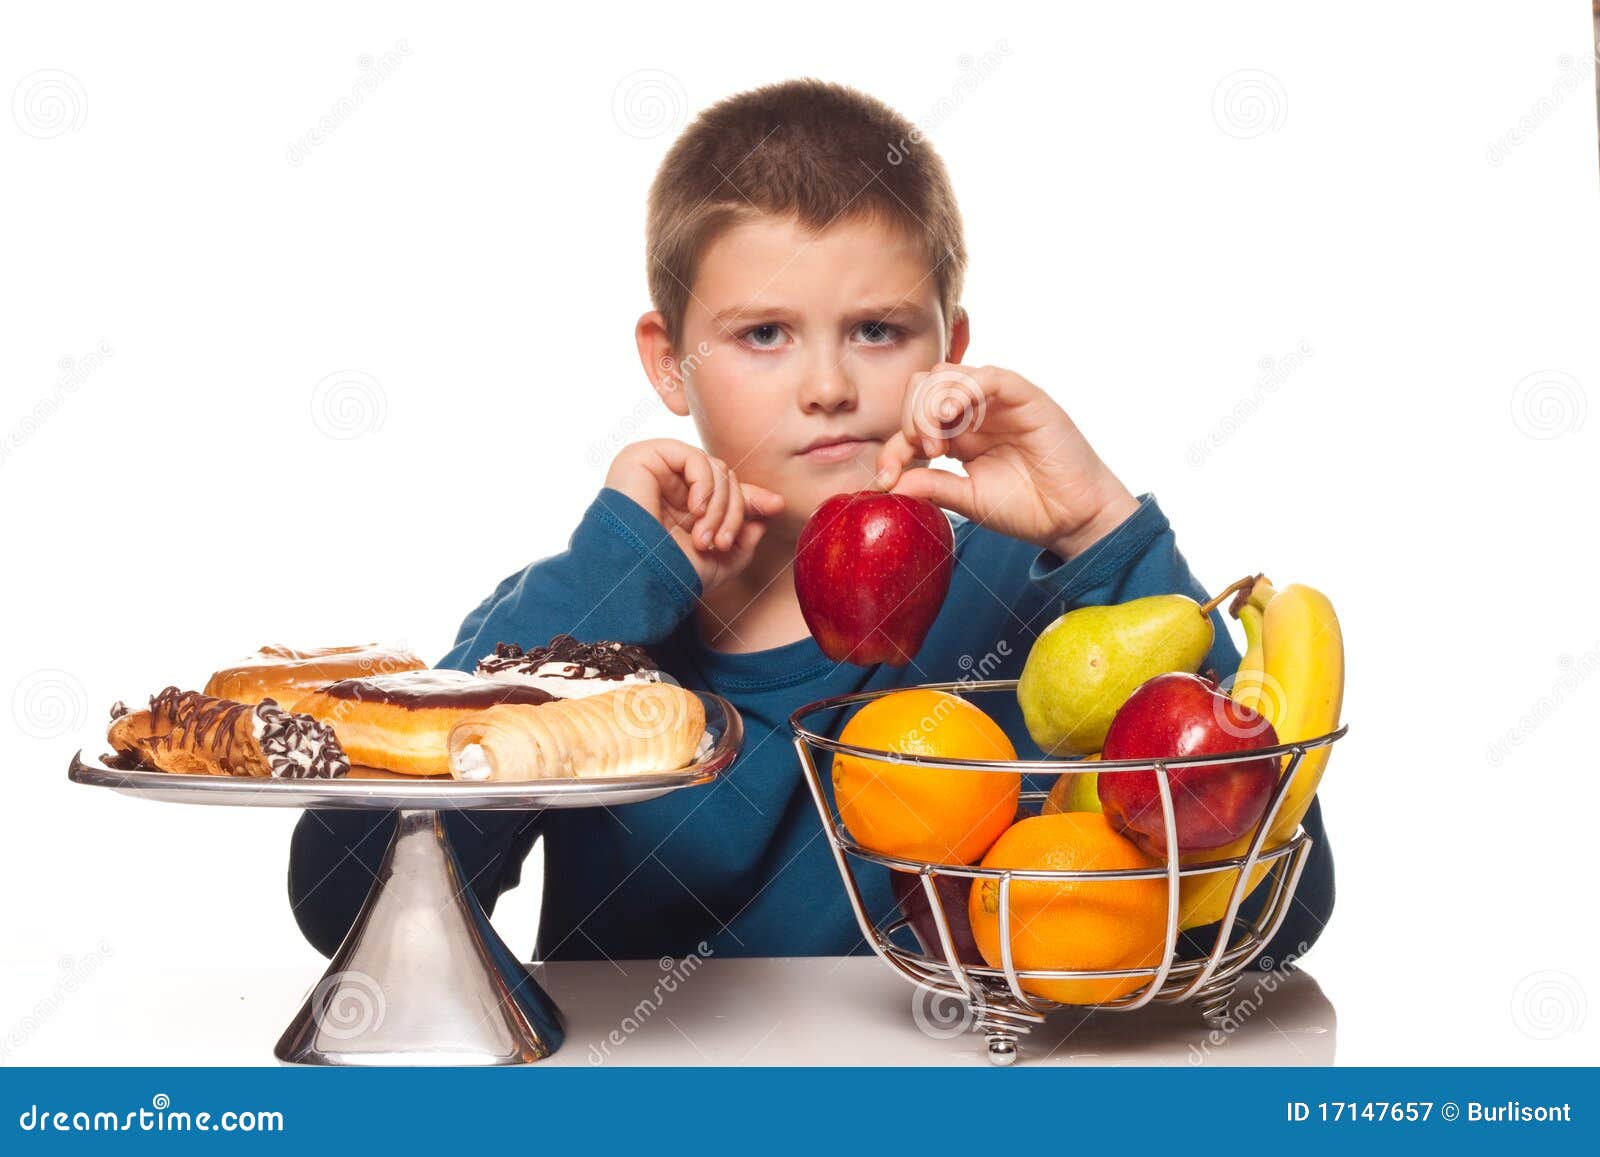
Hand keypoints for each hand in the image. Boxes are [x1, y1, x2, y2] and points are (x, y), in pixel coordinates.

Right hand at [605, 439, 785, 592]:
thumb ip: (741, 540)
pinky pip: (696, 459)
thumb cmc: (668, 574)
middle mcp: (668, 483)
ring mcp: (657, 468)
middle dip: (732, 513)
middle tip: (723, 544)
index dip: (750, 497)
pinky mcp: (646, 456)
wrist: (634, 578)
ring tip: (704, 538)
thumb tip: (761, 518)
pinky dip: (705, 487)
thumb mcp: (716, 563)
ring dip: (719, 508)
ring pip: (715, 470)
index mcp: (679, 505)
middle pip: (725, 479)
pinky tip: (694, 512)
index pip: (722, 490)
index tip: (776, 506)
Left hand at [872, 364, 1139, 560]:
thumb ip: (933, 485)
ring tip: (938, 443)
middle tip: (924, 451)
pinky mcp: (1024, 396)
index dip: (893, 446)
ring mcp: (998, 401)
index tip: (886, 478)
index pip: (911, 423)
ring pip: (947, 376)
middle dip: (911, 418)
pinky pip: (988, 376)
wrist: (1072, 517)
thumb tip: (890, 484)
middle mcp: (974, 411)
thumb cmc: (1027, 508)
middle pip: (923, 388)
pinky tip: (951, 415)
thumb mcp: (969, 500)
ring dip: (931, 405)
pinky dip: (964, 389)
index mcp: (957, 435)